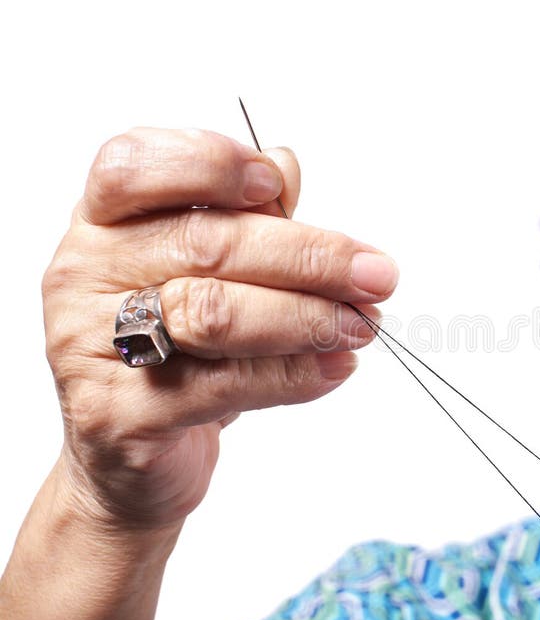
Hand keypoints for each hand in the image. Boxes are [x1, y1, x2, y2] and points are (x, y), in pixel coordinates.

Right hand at [43, 127, 397, 529]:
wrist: (130, 455)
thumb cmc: (179, 349)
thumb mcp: (209, 273)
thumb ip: (245, 217)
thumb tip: (286, 164)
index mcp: (102, 222)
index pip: (133, 166)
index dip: (207, 164)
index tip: (275, 183)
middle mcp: (82, 274)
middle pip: (204, 245)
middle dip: (309, 257)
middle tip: (376, 275)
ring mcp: (89, 346)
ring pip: (213, 313)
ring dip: (307, 316)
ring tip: (362, 324)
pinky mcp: (116, 415)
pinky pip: (221, 385)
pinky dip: (292, 374)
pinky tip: (335, 366)